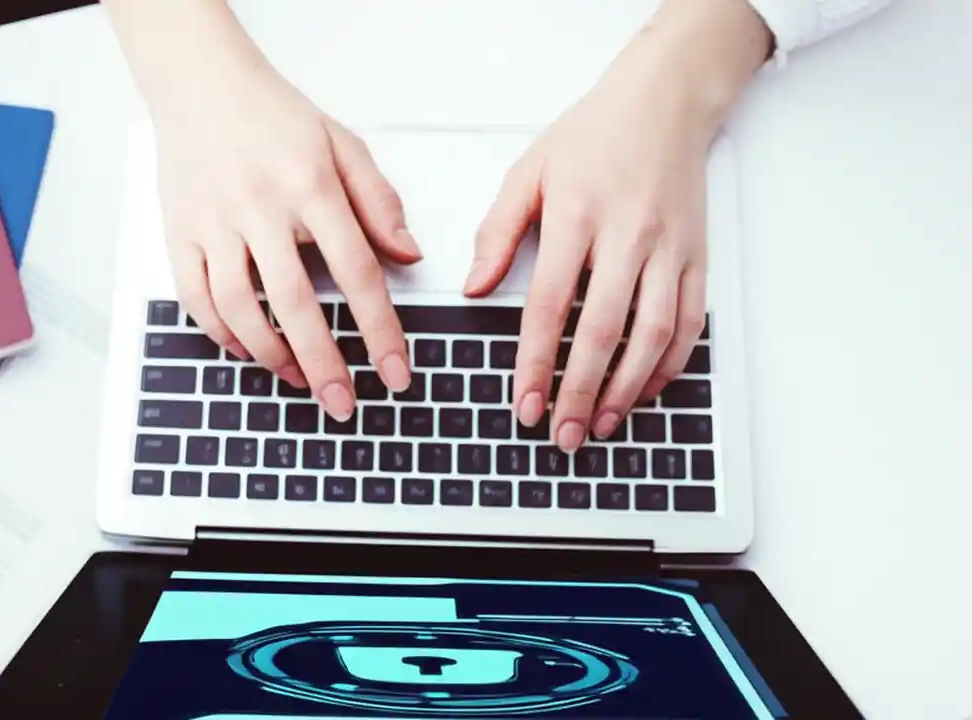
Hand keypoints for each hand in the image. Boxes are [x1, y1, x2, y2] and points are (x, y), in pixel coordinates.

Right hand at [154, 69, 419, 420]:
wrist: (200, 84)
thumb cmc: (275, 115)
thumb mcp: (342, 144)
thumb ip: (379, 202)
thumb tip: (409, 256)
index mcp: (309, 184)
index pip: (356, 270)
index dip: (380, 329)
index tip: (396, 372)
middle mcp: (259, 205)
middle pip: (294, 301)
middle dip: (324, 362)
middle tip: (344, 404)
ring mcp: (213, 221)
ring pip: (238, 306)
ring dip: (270, 354)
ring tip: (299, 380)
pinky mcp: (180, 232)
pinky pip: (195, 296)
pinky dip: (221, 332)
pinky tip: (248, 350)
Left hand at [464, 1, 769, 451]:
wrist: (665, 100)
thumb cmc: (592, 135)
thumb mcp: (527, 170)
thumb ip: (497, 231)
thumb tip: (474, 288)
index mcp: (577, 214)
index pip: (550, 304)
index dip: (536, 361)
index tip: (523, 403)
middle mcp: (629, 235)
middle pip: (603, 330)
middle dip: (581, 391)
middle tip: (562, 434)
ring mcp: (670, 247)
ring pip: (654, 333)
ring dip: (628, 388)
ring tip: (603, 423)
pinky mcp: (698, 255)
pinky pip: (690, 321)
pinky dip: (670, 362)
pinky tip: (646, 389)